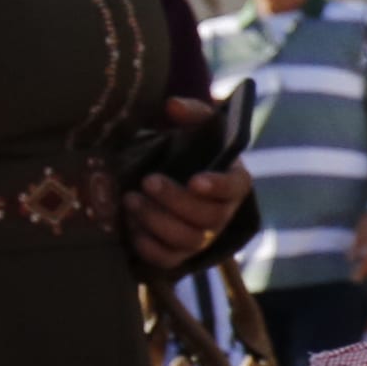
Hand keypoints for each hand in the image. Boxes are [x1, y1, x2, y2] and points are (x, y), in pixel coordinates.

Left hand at [119, 94, 250, 278]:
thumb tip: (172, 105)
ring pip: (187, 240)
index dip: (218, 187)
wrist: (174, 176)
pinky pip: (168, 260)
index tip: (195, 180)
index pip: (236, 188)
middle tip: (148, 181)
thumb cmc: (191, 149)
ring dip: (157, 221)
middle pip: (209, 219)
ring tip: (131, 200)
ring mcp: (202, 238)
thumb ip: (190, 112)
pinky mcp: (179, 254)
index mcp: (234, 182)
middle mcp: (223, 214)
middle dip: (175, 201)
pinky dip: (148, 245)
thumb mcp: (197, 126)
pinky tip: (130, 225)